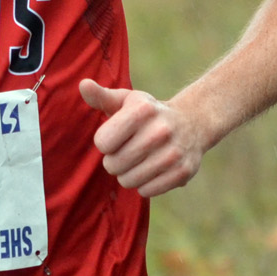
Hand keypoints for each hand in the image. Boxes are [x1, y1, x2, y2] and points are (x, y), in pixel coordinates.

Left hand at [81, 79, 206, 196]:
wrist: (193, 123)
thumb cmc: (149, 113)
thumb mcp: (127, 101)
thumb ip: (101, 96)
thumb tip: (83, 84)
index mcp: (142, 110)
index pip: (102, 142)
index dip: (106, 141)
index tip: (118, 135)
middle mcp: (160, 131)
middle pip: (113, 165)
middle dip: (115, 160)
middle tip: (129, 150)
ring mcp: (173, 153)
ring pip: (128, 181)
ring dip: (129, 174)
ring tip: (141, 160)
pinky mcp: (182, 172)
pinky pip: (146, 191)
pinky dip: (145, 184)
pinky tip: (154, 169)